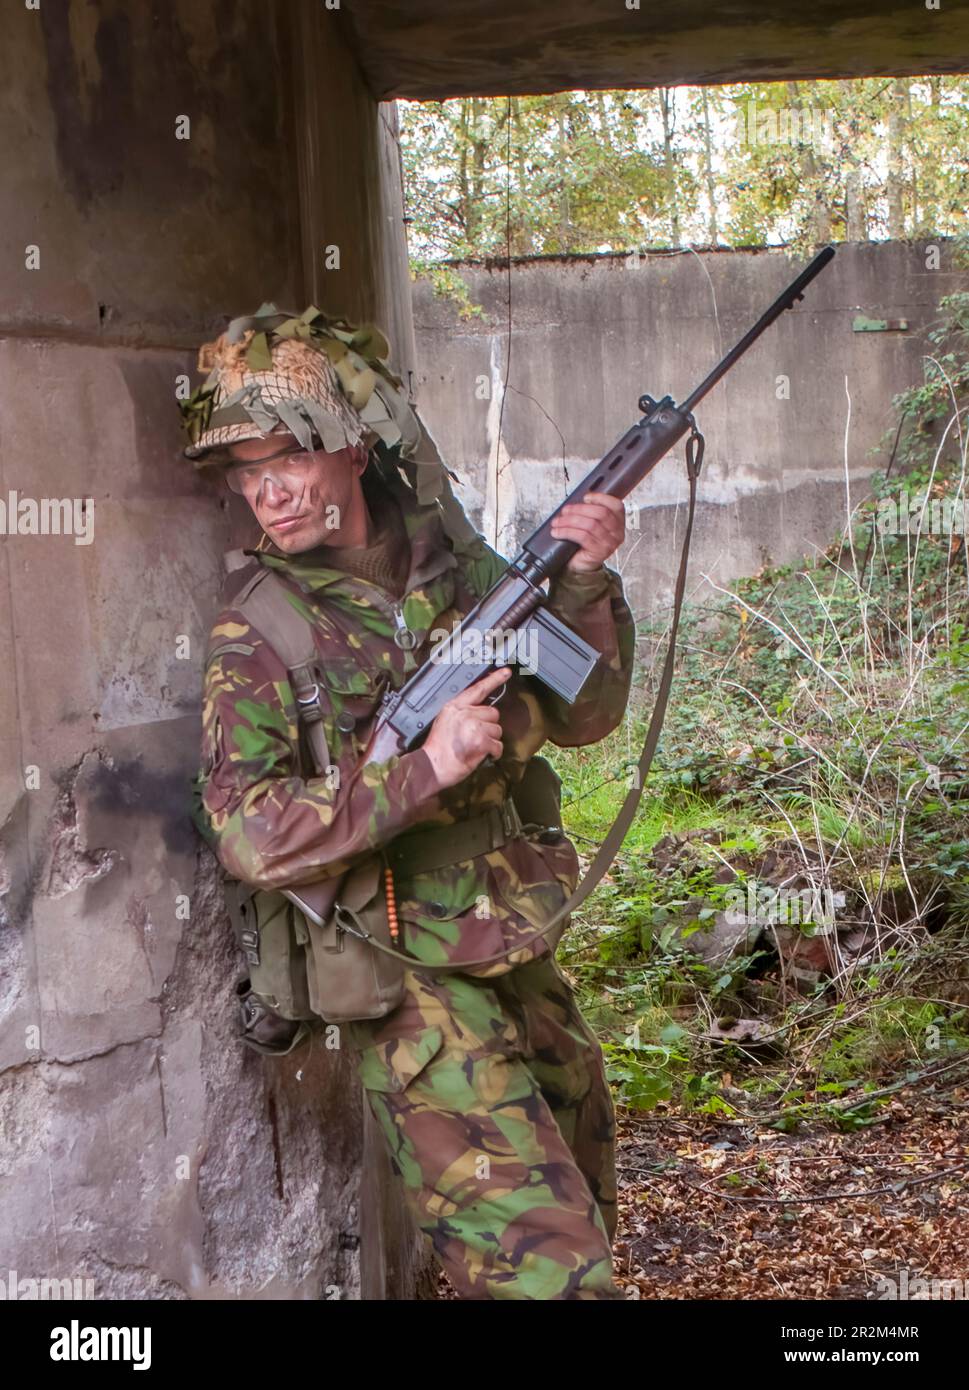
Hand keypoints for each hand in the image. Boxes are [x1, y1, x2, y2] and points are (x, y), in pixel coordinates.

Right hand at [421, 666, 510, 789]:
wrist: (431, 766)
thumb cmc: (438, 748)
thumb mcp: (445, 721)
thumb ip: (461, 713)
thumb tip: (479, 713)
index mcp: (455, 706)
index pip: (478, 689)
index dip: (494, 680)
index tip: (506, 672)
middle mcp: (465, 713)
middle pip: (493, 713)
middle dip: (489, 725)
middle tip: (476, 736)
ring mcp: (474, 726)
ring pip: (497, 729)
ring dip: (491, 740)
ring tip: (476, 747)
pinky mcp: (481, 741)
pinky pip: (498, 745)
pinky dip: (494, 753)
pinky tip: (484, 755)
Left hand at [549, 492, 625, 571]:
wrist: (580, 565)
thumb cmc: (584, 544)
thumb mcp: (590, 525)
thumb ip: (588, 513)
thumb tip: (574, 503)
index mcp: (618, 522)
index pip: (616, 505)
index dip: (600, 498)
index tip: (585, 497)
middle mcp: (617, 533)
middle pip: (601, 513)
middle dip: (579, 509)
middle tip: (565, 511)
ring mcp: (609, 543)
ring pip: (590, 524)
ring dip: (569, 521)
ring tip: (557, 522)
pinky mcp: (599, 552)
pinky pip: (583, 537)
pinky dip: (567, 532)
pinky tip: (557, 532)